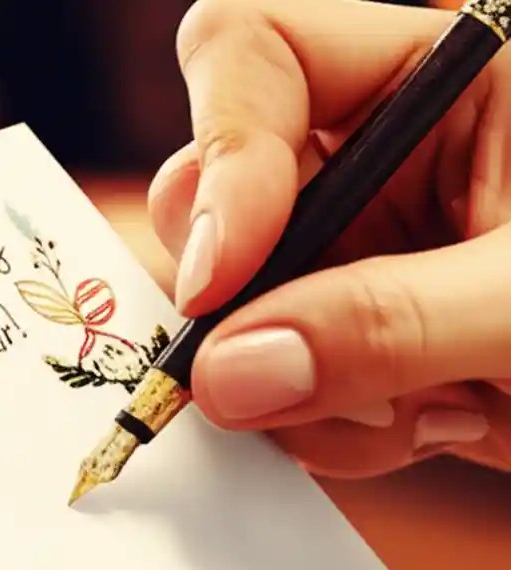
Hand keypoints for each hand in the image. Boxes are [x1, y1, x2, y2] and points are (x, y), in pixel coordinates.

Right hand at [147, 0, 510, 477]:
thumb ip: (385, 326)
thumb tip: (228, 369)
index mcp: (451, 80)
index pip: (260, 48)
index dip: (221, 147)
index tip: (222, 271)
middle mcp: (385, 154)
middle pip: (212, 183)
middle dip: (240, 290)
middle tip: (275, 362)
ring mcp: (362, 250)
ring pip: (230, 298)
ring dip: (290, 380)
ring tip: (414, 414)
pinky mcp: (357, 336)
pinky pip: (268, 374)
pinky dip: (320, 423)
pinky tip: (423, 428)